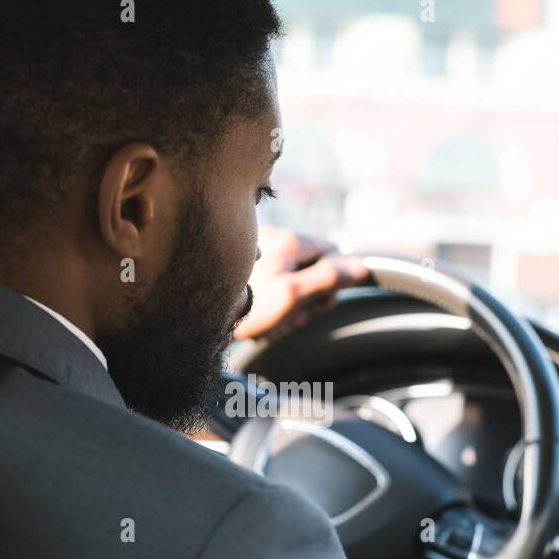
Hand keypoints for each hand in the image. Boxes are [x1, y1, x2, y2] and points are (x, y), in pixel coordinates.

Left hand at [234, 226, 369, 340]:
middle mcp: (274, 236)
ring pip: (291, 275)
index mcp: (290, 240)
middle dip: (309, 296)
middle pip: (311, 265)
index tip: (322, 304)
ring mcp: (258, 249)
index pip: (333, 252)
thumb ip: (327, 279)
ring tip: (272, 322)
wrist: (196, 313)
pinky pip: (271, 279)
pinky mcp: (243, 265)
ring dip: (290, 303)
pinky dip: (271, 300)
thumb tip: (362, 267)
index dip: (335, 280)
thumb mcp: (292, 296)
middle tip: (293, 318)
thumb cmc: (245, 306)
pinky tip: (259, 317)